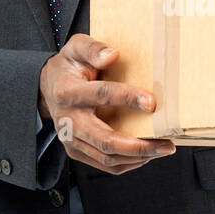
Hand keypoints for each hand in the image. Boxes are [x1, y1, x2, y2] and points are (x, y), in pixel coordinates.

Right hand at [38, 34, 175, 174]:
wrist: (47, 88)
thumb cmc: (68, 67)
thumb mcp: (76, 48)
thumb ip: (93, 49)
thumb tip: (112, 55)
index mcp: (68, 92)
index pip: (101, 95)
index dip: (127, 98)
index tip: (152, 103)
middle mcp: (68, 120)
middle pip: (105, 140)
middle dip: (139, 146)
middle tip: (166, 144)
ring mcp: (71, 140)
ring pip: (107, 158)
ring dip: (138, 157)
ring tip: (163, 149)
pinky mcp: (76, 151)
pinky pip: (105, 165)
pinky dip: (128, 163)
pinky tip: (146, 155)